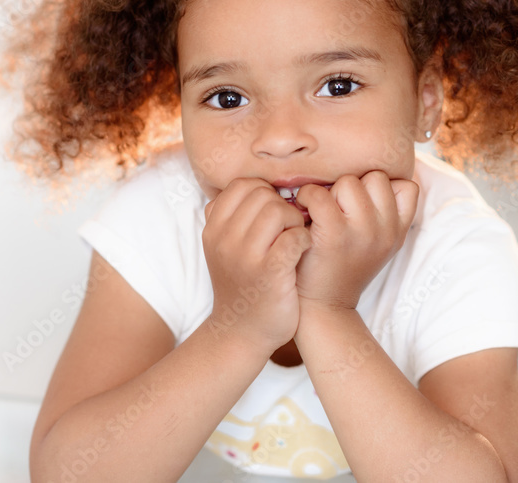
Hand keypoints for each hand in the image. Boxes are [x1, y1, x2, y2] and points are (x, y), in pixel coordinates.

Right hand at [202, 178, 311, 352]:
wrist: (241, 333)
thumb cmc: (242, 283)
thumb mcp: (224, 248)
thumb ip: (233, 217)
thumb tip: (259, 185)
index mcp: (213, 229)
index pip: (242, 185)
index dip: (265, 192)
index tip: (274, 212)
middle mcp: (224, 240)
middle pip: (262, 194)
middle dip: (283, 206)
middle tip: (289, 227)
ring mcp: (245, 257)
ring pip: (278, 210)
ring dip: (295, 221)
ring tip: (295, 238)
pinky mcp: (270, 274)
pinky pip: (294, 236)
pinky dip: (304, 239)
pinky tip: (302, 251)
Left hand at [292, 171, 418, 310]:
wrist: (323, 307)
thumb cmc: (342, 267)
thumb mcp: (376, 243)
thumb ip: (382, 213)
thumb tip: (371, 172)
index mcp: (399, 232)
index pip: (406, 186)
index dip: (381, 188)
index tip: (362, 202)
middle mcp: (386, 231)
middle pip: (375, 177)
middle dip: (353, 188)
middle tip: (338, 209)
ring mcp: (362, 232)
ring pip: (349, 182)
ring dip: (330, 191)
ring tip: (320, 211)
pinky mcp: (334, 235)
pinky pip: (319, 195)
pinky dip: (307, 197)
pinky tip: (303, 210)